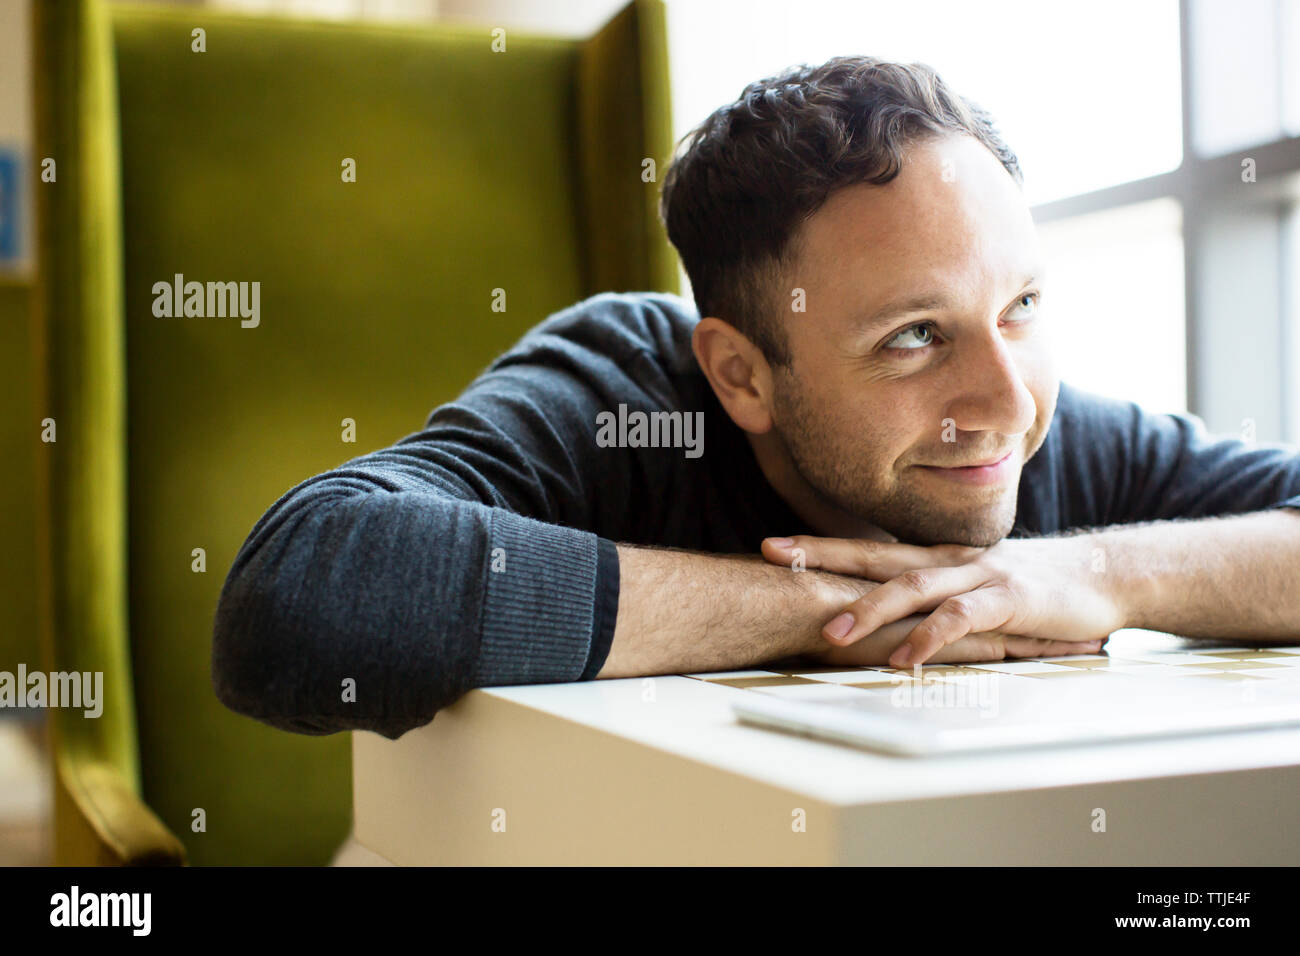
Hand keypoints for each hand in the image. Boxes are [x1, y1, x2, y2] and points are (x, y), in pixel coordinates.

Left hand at [762, 533, 1123, 667]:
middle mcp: (948, 560)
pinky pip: (961, 617)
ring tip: (834, 631)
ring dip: (871, 608)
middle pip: (875, 553)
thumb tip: (880, 613)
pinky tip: (905, 658)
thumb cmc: (1029, 589)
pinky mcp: (1008, 599)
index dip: (820, 546)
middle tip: (775, 556)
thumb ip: (931, 596)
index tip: (773, 547)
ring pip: (914, 586)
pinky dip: (930, 637)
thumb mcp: (972, 588)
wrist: (1101, 577)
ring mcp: (978, 576)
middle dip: (823, 555)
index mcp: (933, 557)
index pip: (867, 548)